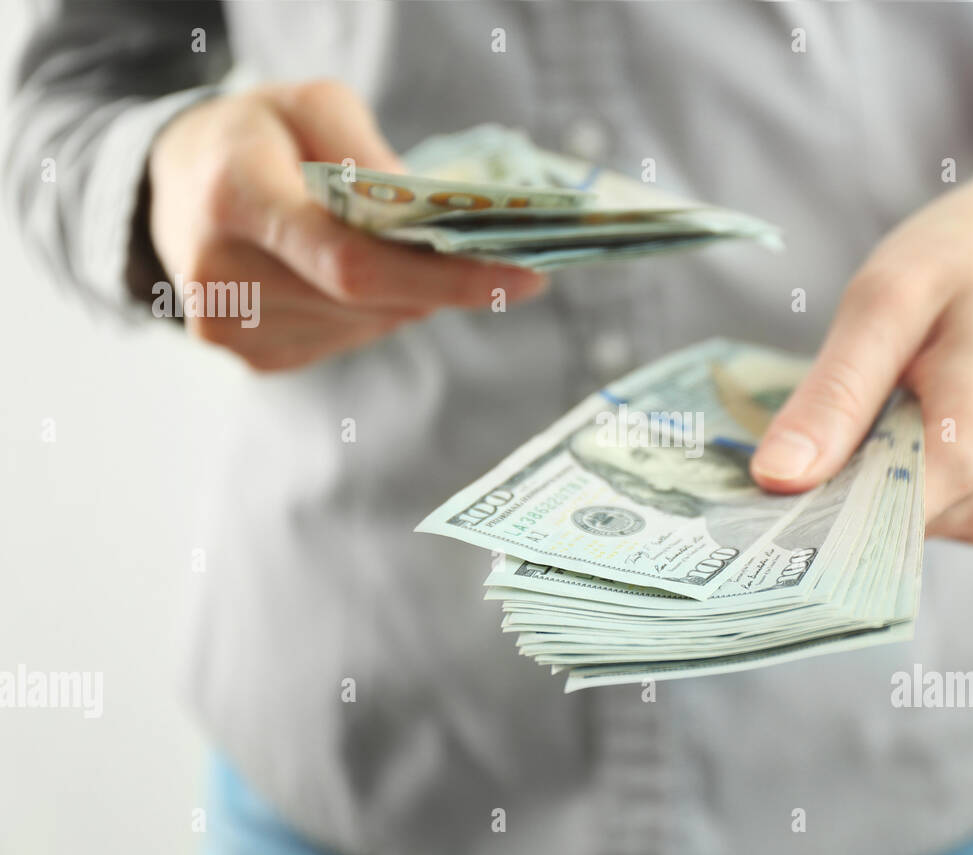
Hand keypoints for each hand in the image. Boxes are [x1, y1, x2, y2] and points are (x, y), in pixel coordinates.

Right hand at [147, 79, 546, 369]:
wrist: (172, 183)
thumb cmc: (253, 135)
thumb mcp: (310, 106)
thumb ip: (371, 155)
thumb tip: (435, 219)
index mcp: (235, 196)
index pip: (354, 262)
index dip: (445, 278)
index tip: (526, 279)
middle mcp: (222, 273)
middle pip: (368, 301)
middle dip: (440, 282)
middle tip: (493, 260)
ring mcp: (230, 326)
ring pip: (365, 326)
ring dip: (408, 298)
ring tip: (408, 254)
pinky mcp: (248, 356)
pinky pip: (343, 341)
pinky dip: (372, 312)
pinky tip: (357, 279)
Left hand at [751, 160, 972, 543]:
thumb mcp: (887, 302)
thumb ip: (834, 397)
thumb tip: (773, 479)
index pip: (856, 530)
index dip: (789, 513)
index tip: (731, 498)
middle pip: (865, 531)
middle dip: (810, 489)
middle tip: (764, 436)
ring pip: (878, 521)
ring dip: (840, 474)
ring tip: (831, 411)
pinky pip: (903, 505)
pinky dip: (868, 468)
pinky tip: (863, 422)